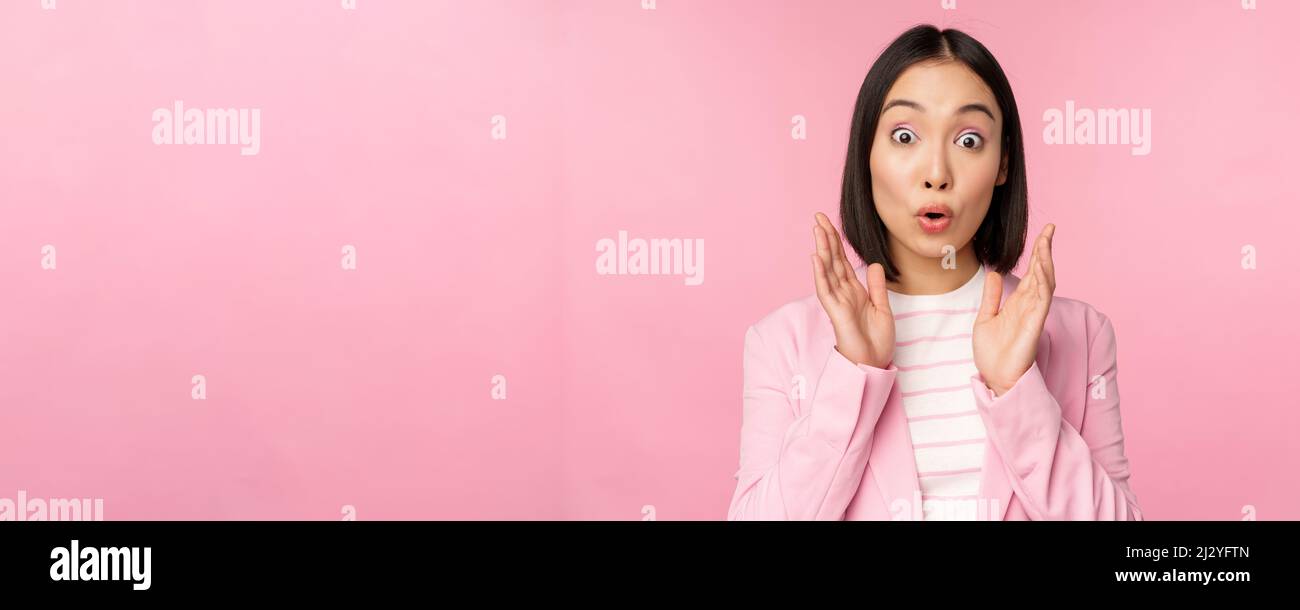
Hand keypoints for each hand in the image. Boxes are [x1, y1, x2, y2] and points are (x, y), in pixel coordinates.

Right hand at [810, 212, 894, 368]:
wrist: (874, 364)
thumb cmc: (876, 342)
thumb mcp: (882, 309)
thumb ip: (876, 287)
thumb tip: (872, 264)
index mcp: (854, 292)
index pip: (842, 262)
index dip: (836, 242)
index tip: (828, 224)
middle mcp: (843, 293)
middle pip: (832, 261)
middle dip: (826, 238)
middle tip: (818, 217)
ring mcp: (837, 302)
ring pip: (827, 270)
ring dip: (822, 249)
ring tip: (817, 230)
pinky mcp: (836, 312)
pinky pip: (826, 289)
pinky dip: (820, 273)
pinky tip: (816, 257)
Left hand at [973, 224, 1056, 395]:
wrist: (995, 377)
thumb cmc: (993, 353)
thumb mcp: (985, 318)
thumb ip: (992, 296)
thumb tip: (994, 273)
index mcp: (1019, 302)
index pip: (1032, 272)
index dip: (1037, 252)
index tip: (1043, 233)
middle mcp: (1030, 305)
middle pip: (1043, 272)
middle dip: (1046, 251)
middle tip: (1050, 229)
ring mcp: (1034, 314)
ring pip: (1046, 283)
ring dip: (1046, 262)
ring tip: (1045, 243)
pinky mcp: (1035, 325)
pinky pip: (1042, 301)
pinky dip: (1042, 284)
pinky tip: (1040, 270)